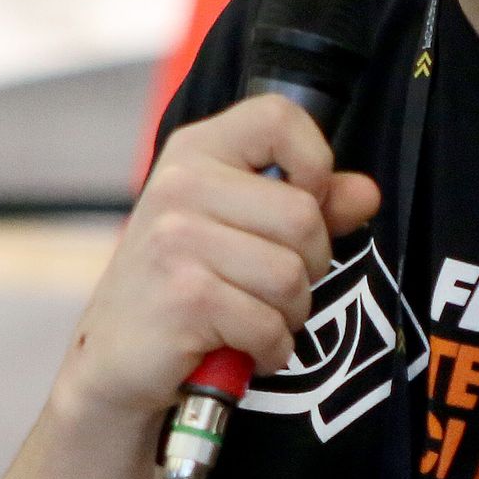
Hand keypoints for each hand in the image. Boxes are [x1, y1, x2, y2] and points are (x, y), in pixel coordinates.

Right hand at [56, 96, 383, 422]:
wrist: (112, 362)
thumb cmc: (179, 289)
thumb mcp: (238, 231)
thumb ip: (306, 205)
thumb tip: (366, 193)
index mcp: (196, 151)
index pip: (278, 117)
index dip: (314, 161)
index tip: (304, 203)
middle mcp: (180, 184)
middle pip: (304, 216)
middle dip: (308, 267)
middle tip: (271, 289)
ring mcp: (175, 239)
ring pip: (292, 276)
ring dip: (288, 315)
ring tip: (252, 318)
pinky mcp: (183, 297)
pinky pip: (270, 325)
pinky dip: (269, 349)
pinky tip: (239, 348)